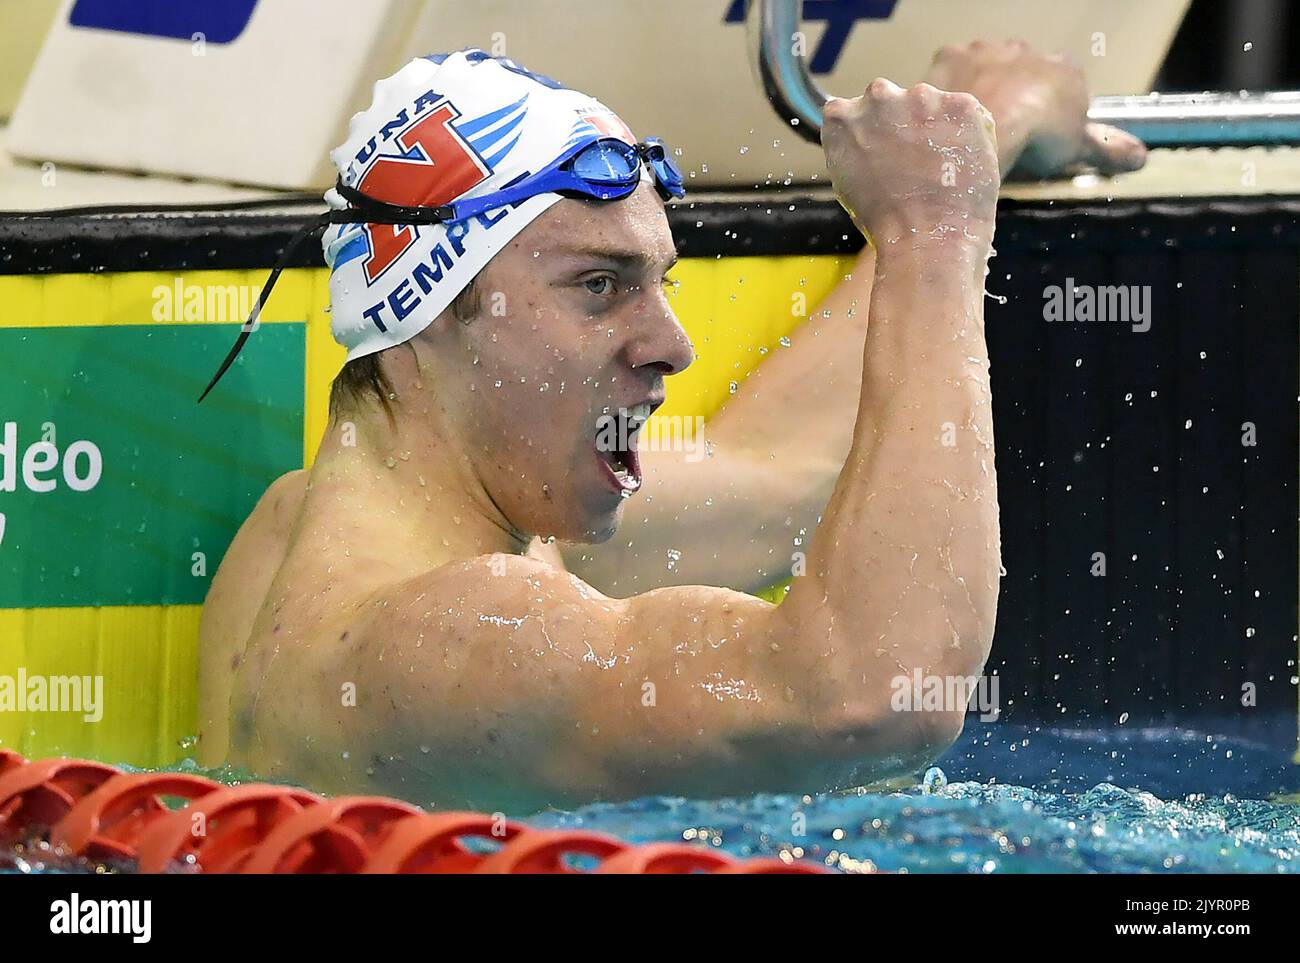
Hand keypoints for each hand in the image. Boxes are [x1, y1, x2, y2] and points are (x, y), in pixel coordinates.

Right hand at [821, 78, 999, 251]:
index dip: (871, 133)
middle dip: (902, 123)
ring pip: (930, 105)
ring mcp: (921, 97)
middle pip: (892, 100)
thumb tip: (872, 137)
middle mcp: (878, 96)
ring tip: (940, 170)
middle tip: (914, 164)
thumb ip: (856, 145)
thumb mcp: (848, 180)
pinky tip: (960, 166)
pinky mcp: (960, 105)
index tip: (880, 153)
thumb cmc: (885, 223)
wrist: (926, 240)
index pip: (854, 110)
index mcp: (842, 116)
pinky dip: (967, 135)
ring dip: (936, 127)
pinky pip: (966, 114)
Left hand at [924, 39, 1146, 178]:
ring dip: (980, 87)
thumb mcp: (1079, 148)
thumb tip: (1142, 157)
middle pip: (1022, 70)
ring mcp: (986, 50)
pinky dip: (948, 90)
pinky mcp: (950, 57)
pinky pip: (950, 71)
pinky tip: (947, 115)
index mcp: (1062, 68)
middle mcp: (1026, 50)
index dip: (1051, 108)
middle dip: (1014, 93)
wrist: (984, 129)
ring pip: (985, 64)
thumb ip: (1110, 150)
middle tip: (1004, 129)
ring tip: (973, 124)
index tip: (1040, 134)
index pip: (1063, 82)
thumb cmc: (1038, 138)